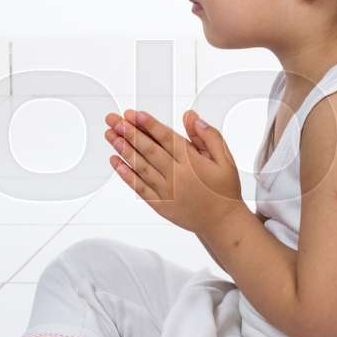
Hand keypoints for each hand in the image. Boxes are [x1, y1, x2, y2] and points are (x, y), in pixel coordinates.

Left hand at [103, 108, 244, 237]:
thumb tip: (191, 117)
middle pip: (148, 149)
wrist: (223, 223)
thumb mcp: (225, 159)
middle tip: (114, 119)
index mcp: (192, 162)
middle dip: (129, 132)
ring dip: (124, 150)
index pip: (166, 138)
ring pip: (141, 166)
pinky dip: (126, 175)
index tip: (134, 114)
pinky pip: (139, 188)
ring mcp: (166, 191)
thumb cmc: (224, 190)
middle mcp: (177, 176)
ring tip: (111, 135)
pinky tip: (116, 162)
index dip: (148, 125)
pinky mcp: (160, 204)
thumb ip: (208, 136)